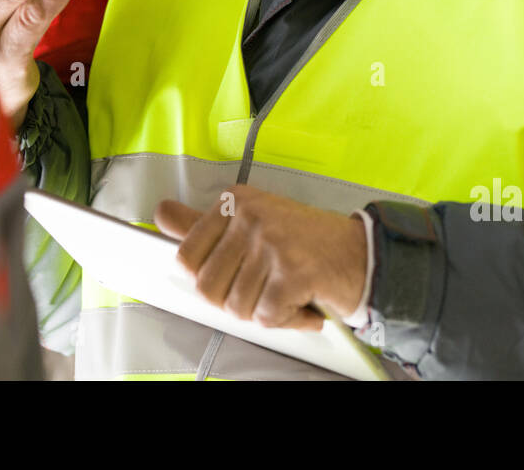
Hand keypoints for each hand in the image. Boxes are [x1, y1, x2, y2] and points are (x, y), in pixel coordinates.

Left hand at [153, 185, 367, 330]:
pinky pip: (267, 316)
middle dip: (236, 301)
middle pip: (208, 288)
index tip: (234, 276)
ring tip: (288, 292)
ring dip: (265, 312)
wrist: (363, 254)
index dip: (208, 280)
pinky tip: (304, 302)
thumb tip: (160, 214)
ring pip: (237, 307)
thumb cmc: (305, 243)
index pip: (186, 257)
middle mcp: (250, 216)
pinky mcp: (292, 271)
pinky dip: (288, 320)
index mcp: (234, 202)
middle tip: (265, 289)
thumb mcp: (251, 224)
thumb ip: (202, 224)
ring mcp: (271, 241)